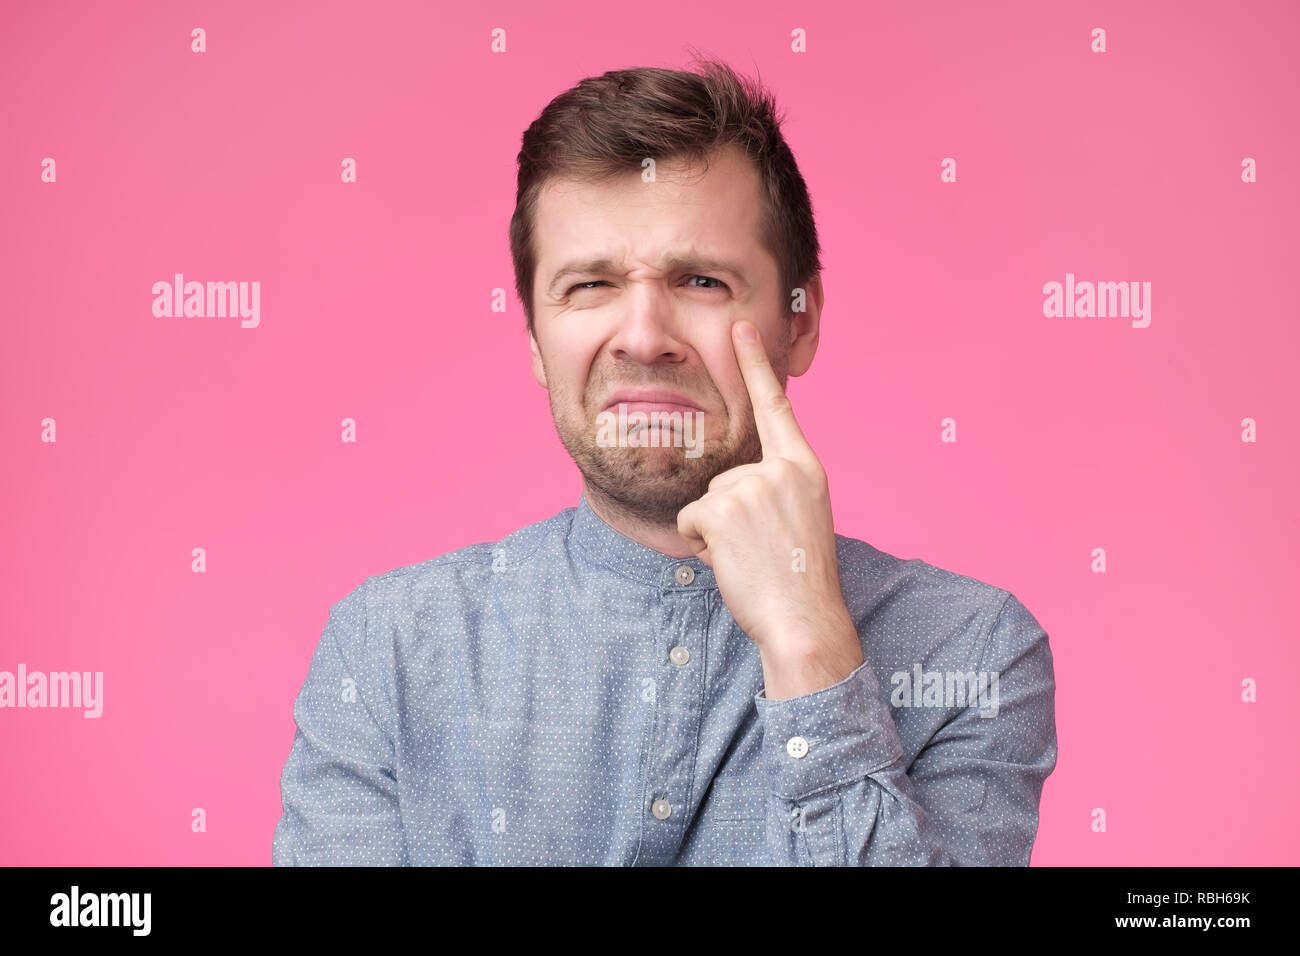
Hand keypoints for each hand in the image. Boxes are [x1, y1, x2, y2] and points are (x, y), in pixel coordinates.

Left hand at [676, 320, 863, 697]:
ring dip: (716, 533)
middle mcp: (782, 469)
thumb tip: (738, 482)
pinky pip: (690, 520)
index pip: (776, 408)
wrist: (805, 621)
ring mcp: (753, 486)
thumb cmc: (800, 579)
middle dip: (729, 515)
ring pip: (707, 500)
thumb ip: (778, 487)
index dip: (756, 366)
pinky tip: (730, 562)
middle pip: (726, 475)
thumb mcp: (802, 518)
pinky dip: (700, 545)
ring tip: (750, 558)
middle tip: (761, 549)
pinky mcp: (724, 507)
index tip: (741, 328)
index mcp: (806, 468)